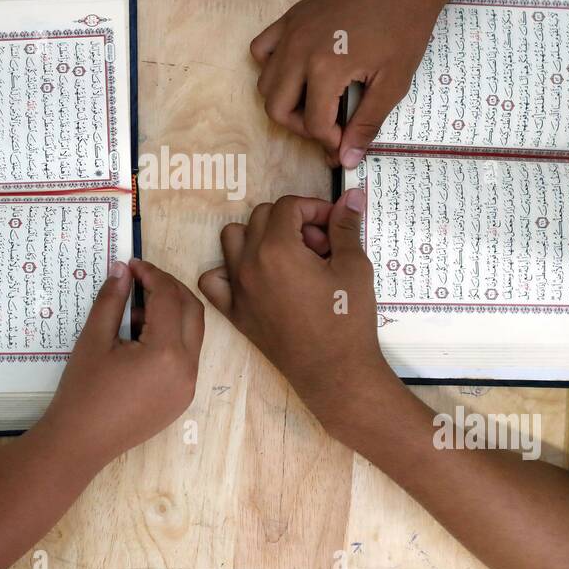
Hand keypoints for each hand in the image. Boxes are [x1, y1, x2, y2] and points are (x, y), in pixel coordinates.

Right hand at [39, 258, 203, 465]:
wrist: (79, 444)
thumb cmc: (82, 392)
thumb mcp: (94, 340)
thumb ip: (111, 300)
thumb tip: (122, 270)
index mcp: (166, 353)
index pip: (169, 298)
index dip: (152, 275)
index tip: (132, 265)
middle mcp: (187, 369)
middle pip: (193, 311)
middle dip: (170, 288)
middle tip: (142, 278)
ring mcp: (188, 386)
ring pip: (193, 334)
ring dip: (172, 313)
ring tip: (134, 312)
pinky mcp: (181, 398)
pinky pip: (186, 357)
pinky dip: (171, 338)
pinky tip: (140, 339)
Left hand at [198, 191, 396, 428]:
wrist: (335, 372)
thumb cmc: (347, 320)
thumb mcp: (354, 266)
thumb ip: (345, 227)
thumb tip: (352, 196)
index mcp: (277, 249)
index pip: (288, 206)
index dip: (314, 209)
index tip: (333, 226)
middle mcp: (249, 264)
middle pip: (261, 217)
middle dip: (292, 222)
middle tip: (320, 246)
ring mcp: (238, 289)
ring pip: (233, 239)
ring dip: (259, 237)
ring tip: (290, 256)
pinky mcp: (235, 312)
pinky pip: (214, 280)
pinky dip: (229, 271)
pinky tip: (258, 278)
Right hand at [250, 0, 450, 166]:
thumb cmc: (405, 26)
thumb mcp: (393, 82)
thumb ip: (367, 123)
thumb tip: (348, 159)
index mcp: (326, 69)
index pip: (314, 123)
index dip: (331, 142)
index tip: (346, 145)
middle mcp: (298, 50)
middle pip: (276, 108)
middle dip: (302, 127)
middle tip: (329, 127)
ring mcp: (291, 31)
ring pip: (265, 82)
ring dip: (285, 101)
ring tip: (315, 103)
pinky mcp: (291, 17)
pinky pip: (262, 49)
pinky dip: (272, 67)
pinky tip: (299, 71)